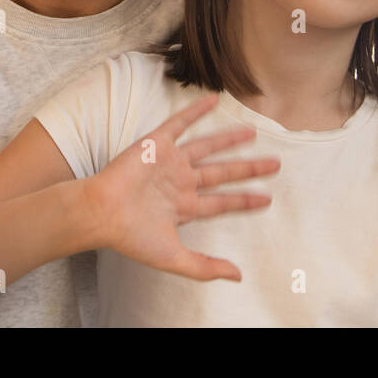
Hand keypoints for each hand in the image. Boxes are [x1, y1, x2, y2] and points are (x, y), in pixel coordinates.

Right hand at [87, 93, 279, 280]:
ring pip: (207, 147)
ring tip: (252, 132)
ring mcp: (169, 162)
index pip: (222, 203)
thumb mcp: (173, 257)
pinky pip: (180, 123)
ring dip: (229, 139)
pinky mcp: (156, 144)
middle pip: (222, 173)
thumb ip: (206, 266)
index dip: (244, 201)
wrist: (102, 213)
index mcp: (184, 207)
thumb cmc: (132, 236)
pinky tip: (214, 100)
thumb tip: (237, 277)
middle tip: (275, 164)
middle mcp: (180, 182)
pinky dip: (195, 111)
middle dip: (248, 169)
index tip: (267, 199)